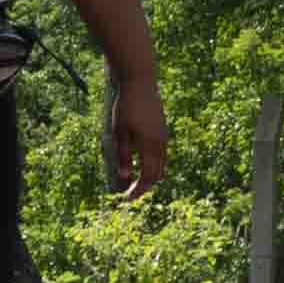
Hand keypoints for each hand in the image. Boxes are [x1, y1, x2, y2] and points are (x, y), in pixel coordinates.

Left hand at [104, 81, 170, 198]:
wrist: (140, 82)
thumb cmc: (125, 106)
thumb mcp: (119, 131)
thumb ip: (123, 155)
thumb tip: (124, 177)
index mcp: (149, 145)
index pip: (147, 178)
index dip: (137, 191)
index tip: (126, 199)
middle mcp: (160, 144)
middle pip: (156, 175)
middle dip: (143, 186)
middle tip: (128, 193)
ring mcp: (164, 137)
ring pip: (161, 166)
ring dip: (149, 176)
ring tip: (134, 181)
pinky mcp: (163, 131)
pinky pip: (162, 155)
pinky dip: (153, 164)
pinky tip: (141, 163)